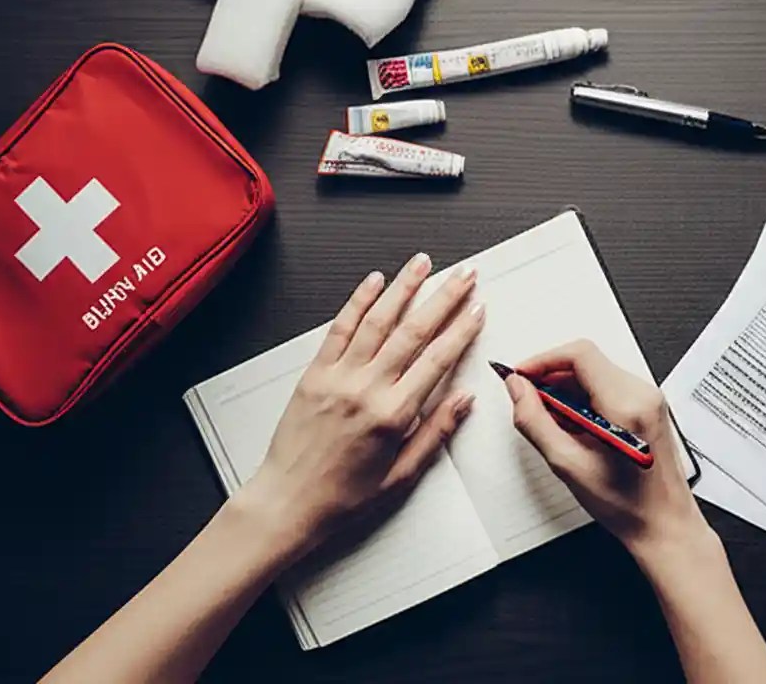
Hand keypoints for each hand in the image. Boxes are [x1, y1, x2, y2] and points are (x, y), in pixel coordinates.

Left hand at [235, 253, 484, 559]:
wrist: (288, 501)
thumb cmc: (343, 496)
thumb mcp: (401, 475)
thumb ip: (435, 432)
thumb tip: (465, 399)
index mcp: (392, 416)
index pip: (437, 360)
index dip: (462, 329)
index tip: (477, 308)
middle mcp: (366, 389)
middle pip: (413, 331)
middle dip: (443, 297)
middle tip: (464, 275)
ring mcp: (338, 377)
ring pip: (377, 321)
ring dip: (403, 287)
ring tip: (422, 263)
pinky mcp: (314, 374)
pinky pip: (339, 329)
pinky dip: (358, 301)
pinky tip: (374, 281)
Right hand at [503, 340, 711, 557]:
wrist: (664, 524)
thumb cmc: (628, 504)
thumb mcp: (568, 464)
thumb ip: (535, 421)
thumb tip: (517, 390)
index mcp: (626, 405)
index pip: (579, 355)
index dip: (542, 361)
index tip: (521, 377)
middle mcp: (642, 395)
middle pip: (585, 362)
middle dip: (551, 378)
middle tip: (530, 402)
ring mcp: (648, 399)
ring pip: (594, 374)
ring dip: (566, 391)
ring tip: (554, 424)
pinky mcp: (647, 407)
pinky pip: (607, 387)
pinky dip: (582, 400)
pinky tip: (574, 428)